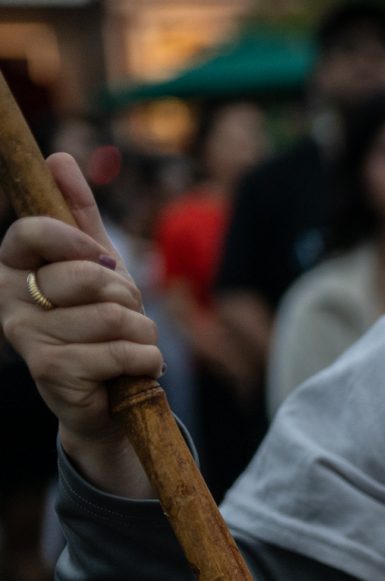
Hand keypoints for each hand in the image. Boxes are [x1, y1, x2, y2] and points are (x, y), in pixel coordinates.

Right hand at [0, 154, 160, 451]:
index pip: (32, 232)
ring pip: (113, 317)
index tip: (106, 260)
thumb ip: (77, 214)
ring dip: (142, 333)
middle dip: (128, 299)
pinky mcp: (50, 371)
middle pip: (89, 277)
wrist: (107, 397)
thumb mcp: (95, 265)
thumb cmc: (100, 325)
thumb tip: (59, 157)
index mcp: (12, 267)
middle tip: (124, 319)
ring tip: (131, 346)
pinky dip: (147, 360)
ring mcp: (25, 337)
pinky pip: (121, 351)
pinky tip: (138, 369)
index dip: (76, 241)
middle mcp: (7, 299)